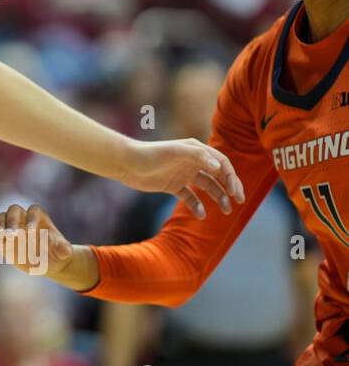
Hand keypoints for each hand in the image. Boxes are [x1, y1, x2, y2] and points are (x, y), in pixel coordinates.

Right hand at [0, 203, 75, 277]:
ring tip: (1, 236)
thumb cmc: (57, 254)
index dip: (31, 218)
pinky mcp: (3, 239)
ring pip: (2, 218)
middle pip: (14, 210)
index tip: (31, 231)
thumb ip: (64, 250)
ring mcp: (12, 228)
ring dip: (0, 225)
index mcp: (39, 218)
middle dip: (12, 221)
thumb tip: (64, 251)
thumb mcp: (63, 253)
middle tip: (13, 234)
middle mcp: (24, 219)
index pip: (33, 210)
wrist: (48, 263)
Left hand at [118, 138, 243, 218]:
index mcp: (196, 151)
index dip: (231, 176)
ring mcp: (183, 174)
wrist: (126, 163)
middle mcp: (192, 162)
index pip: (221, 163)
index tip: (235, 191)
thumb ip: (197, 156)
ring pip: (207, 187)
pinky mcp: (173, 186)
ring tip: (226, 211)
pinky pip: (190, 197)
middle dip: (230, 188)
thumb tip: (219, 167)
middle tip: (239, 202)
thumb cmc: (150, 154)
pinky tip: (200, 215)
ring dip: (218, 198)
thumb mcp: (174, 152)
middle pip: (218, 176)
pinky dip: (197, 206)